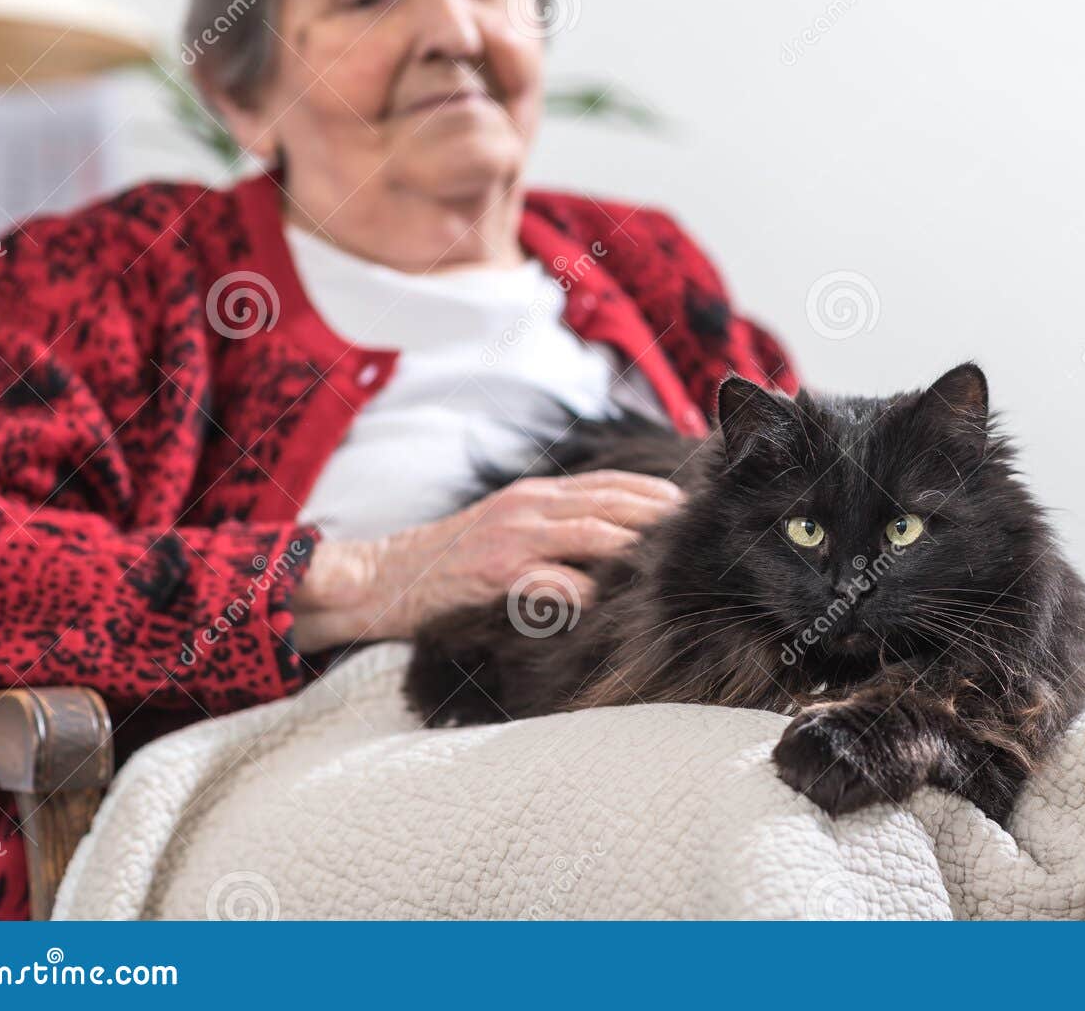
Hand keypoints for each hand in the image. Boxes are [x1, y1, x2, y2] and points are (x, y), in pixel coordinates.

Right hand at [289, 470, 683, 652]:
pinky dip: (590, 588)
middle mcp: (530, 507)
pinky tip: (618, 601)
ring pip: (594, 532)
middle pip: (613, 502)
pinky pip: (555, 579)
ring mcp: (514, 538)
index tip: (694, 508)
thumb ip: (554, 530)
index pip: (610, 484)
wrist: (381, 578)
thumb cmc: (450, 564)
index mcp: (536, 496)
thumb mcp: (506, 532)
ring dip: (638, 546)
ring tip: (676, 561)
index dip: (655, 493)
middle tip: (703, 534)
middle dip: (661, 517)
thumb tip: (611, 542)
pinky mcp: (498, 573)